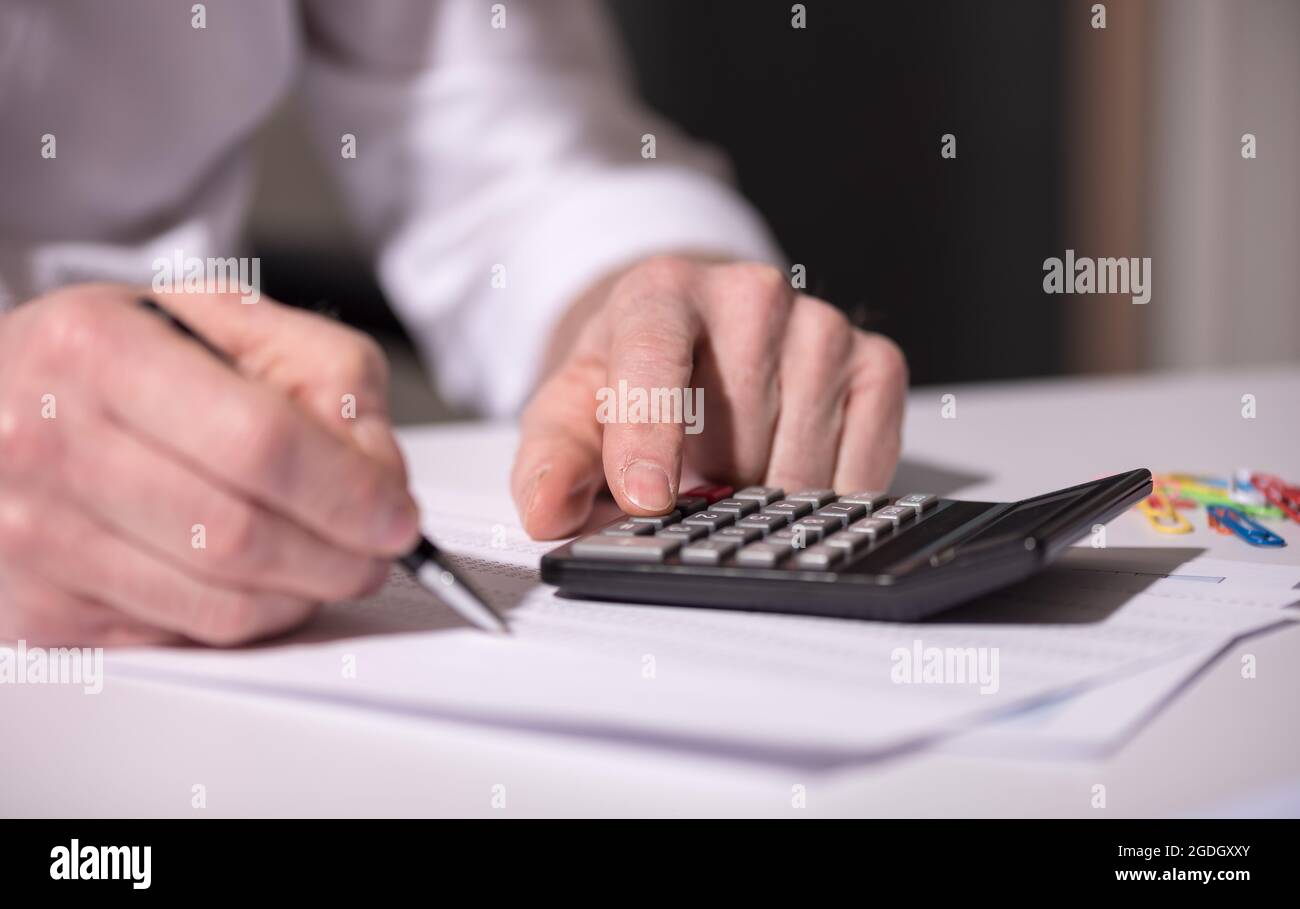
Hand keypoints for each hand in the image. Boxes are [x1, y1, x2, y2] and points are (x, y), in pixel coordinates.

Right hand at [0, 283, 418, 645]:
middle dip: (342, 556)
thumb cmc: (114, 359)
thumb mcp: (226, 319)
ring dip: (305, 594)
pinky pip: (188, 639)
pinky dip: (250, 617)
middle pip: (242, 537)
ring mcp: (34, 537)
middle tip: (377, 546)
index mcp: (98, 351)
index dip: (350, 491)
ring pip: (222, 606)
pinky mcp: (40, 612)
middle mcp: (47, 444)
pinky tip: (257, 576)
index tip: (397, 513)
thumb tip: (379, 475)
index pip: (259, 444)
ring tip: (325, 558)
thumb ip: (327, 375)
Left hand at [512, 256, 906, 537]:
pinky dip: (823, 499)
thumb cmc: (631, 380)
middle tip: (692, 479)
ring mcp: (823, 325)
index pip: (655, 355)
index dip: (649, 431)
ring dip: (763, 494)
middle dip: (709, 484)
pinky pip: (861, 469)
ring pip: (800, 463)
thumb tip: (546, 512)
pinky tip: (788, 473)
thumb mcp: (571, 414)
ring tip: (735, 464)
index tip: (646, 498)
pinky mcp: (878, 363)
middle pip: (735, 432)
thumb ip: (550, 462)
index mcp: (661, 292)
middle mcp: (750, 294)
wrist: (698, 343)